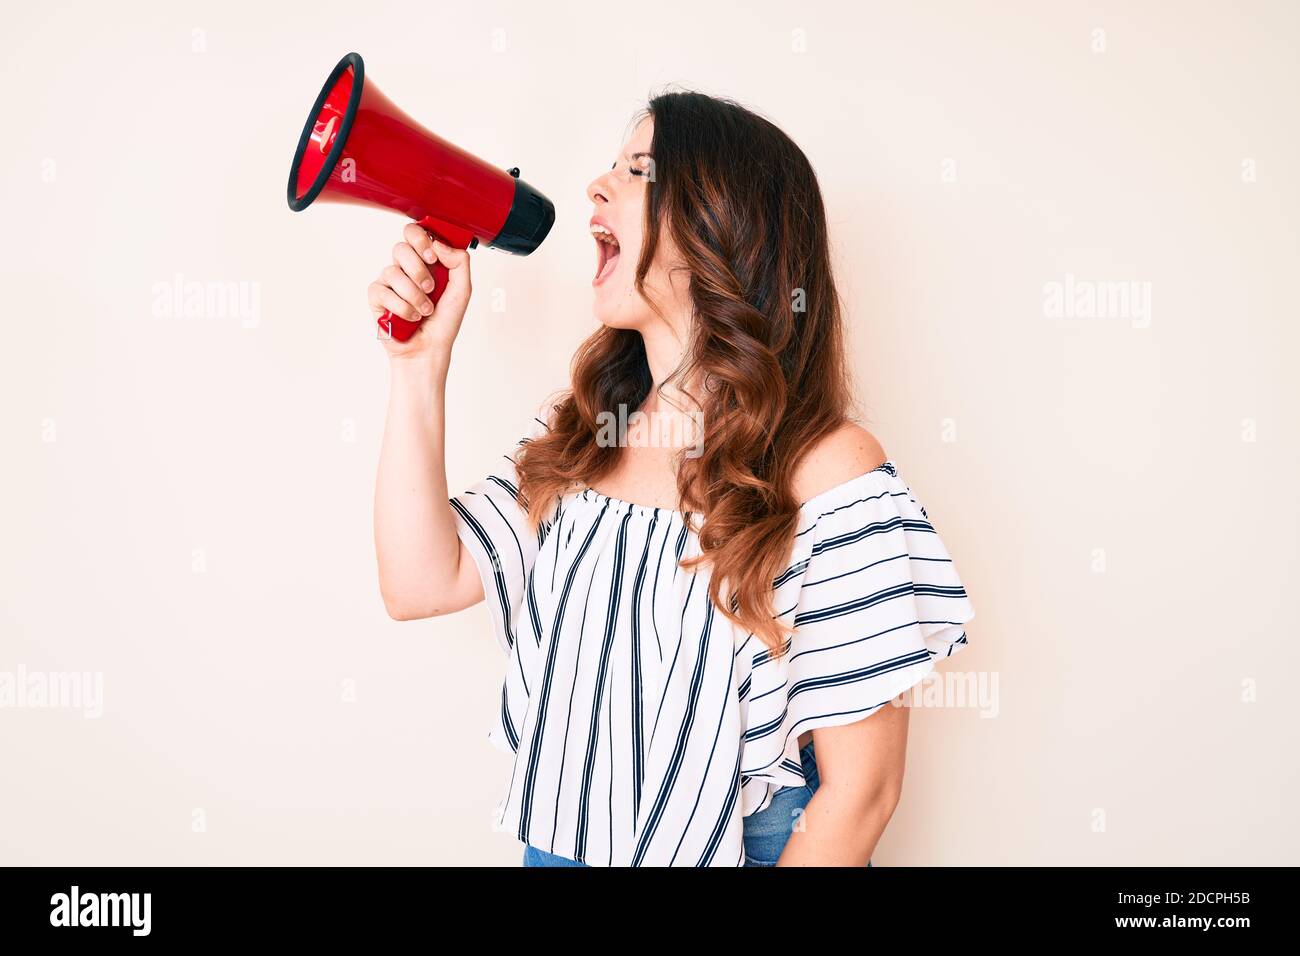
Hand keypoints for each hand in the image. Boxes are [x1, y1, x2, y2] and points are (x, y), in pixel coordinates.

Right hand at [367, 222, 472, 361]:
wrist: (430, 349)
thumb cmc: (444, 321)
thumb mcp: (462, 290)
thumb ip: (459, 262)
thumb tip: (438, 243)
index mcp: (425, 261)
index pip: (414, 233)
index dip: (420, 239)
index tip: (432, 256)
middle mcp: (405, 268)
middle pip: (400, 248)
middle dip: (418, 268)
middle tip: (430, 287)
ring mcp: (389, 282)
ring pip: (393, 272)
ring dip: (414, 295)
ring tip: (425, 310)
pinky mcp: (377, 297)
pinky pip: (383, 291)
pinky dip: (402, 307)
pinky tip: (411, 317)